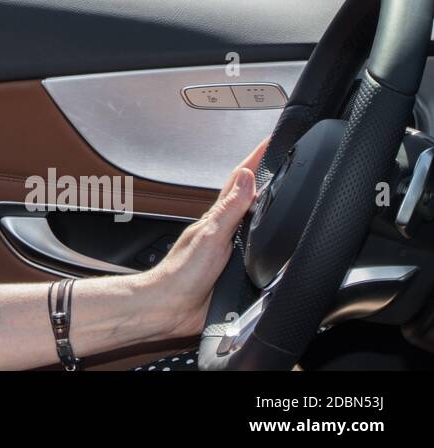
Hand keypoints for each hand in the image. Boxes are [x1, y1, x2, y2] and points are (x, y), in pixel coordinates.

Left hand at [144, 136, 268, 338]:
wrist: (170, 307)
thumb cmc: (183, 273)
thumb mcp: (211, 235)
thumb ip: (230, 208)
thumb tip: (246, 177)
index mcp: (218, 216)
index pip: (241, 180)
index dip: (256, 159)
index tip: (270, 140)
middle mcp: (223, 229)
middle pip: (249, 195)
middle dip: (264, 175)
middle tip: (277, 156)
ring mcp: (228, 247)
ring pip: (251, 218)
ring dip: (263, 201)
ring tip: (275, 184)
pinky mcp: (234, 269)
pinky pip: (253, 244)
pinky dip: (263, 235)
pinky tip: (266, 233)